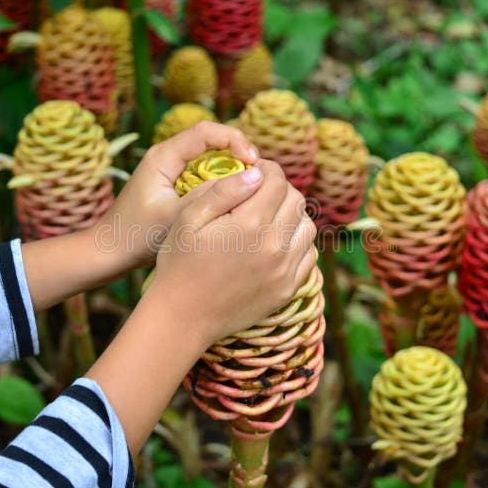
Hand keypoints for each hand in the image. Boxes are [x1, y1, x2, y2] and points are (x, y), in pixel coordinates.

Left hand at [90, 121, 257, 271]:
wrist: (110, 254)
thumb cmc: (136, 237)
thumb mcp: (177, 217)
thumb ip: (211, 197)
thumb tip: (249, 180)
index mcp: (163, 156)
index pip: (207, 131)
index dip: (235, 141)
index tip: (253, 163)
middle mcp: (168, 157)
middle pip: (213, 142)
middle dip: (240, 156)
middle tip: (259, 178)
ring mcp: (172, 172)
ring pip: (212, 160)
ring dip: (234, 172)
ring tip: (252, 191)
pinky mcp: (176, 187)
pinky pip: (207, 178)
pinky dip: (223, 186)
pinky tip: (236, 204)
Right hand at [142, 159, 317, 347]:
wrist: (183, 317)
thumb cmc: (179, 263)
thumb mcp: (189, 218)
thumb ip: (223, 190)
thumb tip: (256, 173)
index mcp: (249, 224)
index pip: (276, 181)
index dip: (266, 169)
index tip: (253, 171)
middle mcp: (274, 246)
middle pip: (296, 200)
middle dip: (280, 189)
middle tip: (259, 191)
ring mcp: (285, 270)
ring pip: (307, 226)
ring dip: (292, 214)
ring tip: (268, 216)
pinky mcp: (287, 289)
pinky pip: (308, 255)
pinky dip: (297, 242)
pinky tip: (275, 242)